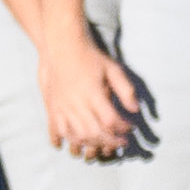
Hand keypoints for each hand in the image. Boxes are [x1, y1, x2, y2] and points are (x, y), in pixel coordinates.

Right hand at [39, 33, 140, 158]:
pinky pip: (62, 131)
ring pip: (79, 136)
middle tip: (122, 141)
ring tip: (105, 143)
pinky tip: (83, 142)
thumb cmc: (91, 57)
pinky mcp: (54, 106)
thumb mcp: (113, 69)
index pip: (111, 121)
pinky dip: (73, 140)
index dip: (123, 128)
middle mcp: (76, 102)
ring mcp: (63, 106)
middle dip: (112, 141)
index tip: (130, 127)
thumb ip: (126, 90)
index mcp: (92, 93)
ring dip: (95, 144)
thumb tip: (135, 110)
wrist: (62, 45)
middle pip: (95, 133)